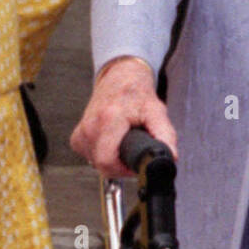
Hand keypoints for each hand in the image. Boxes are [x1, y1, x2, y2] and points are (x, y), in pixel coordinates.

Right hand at [70, 56, 177, 177]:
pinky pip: (89, 157)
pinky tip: (110, 143)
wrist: (120, 78)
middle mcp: (91, 126)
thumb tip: (171, 157)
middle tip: (132, 152)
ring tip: (122, 143)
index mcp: (109, 119)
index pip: (107, 161)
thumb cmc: (136, 94)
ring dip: (111, 160)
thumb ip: (165, 135)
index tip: (134, 163)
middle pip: (102, 165)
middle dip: (120, 166)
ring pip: (95, 163)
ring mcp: (82, 131)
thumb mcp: (156, 112)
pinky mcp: (77, 137)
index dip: (124, 169)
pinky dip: (100, 155)